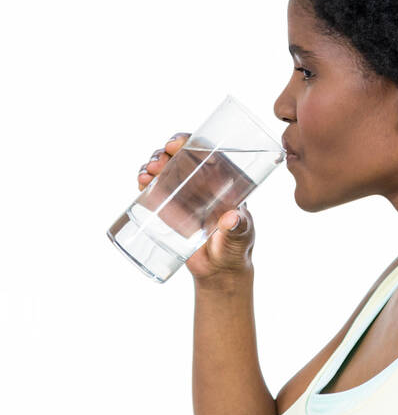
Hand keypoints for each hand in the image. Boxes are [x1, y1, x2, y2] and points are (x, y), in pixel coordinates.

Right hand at [136, 133, 255, 281]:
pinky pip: (155, 189)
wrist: (218, 271)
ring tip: (146, 174)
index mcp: (222, 183)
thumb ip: (238, 230)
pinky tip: (141, 180)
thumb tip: (232, 219)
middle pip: (181, 158)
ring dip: (152, 165)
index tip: (174, 144)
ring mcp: (184, 195)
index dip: (189, 143)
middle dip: (165, 153)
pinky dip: (145, 181)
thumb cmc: (235, 250)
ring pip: (166, 170)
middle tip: (157, 161)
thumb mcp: (240, 238)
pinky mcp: (170, 209)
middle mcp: (201, 184)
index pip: (206, 153)